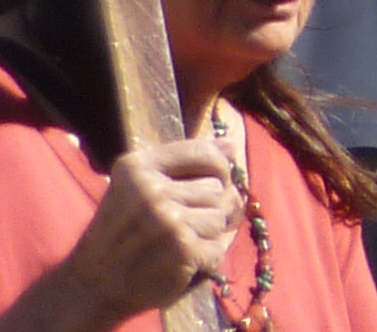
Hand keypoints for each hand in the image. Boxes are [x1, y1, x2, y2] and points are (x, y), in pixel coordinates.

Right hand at [37, 135, 239, 327]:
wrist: (90, 286)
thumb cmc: (120, 231)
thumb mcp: (138, 185)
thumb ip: (184, 161)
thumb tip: (232, 144)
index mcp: (138, 166)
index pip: (206, 152)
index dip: (216, 169)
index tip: (204, 184)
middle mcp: (151, 190)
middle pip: (218, 187)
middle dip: (206, 207)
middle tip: (175, 225)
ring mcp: (167, 221)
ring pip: (221, 218)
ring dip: (206, 235)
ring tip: (174, 243)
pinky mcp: (182, 250)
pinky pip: (218, 248)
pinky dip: (204, 260)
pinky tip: (177, 263)